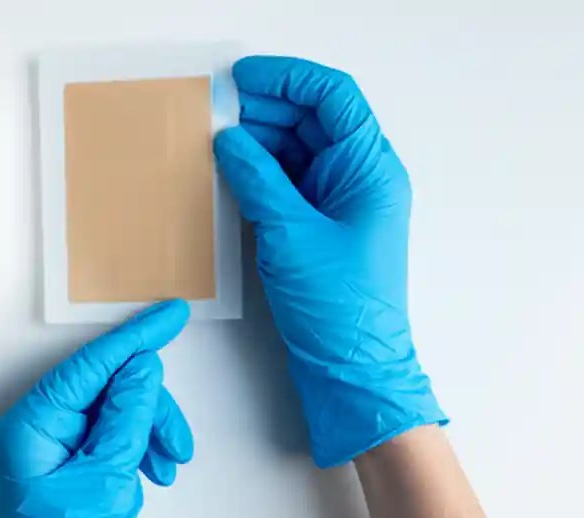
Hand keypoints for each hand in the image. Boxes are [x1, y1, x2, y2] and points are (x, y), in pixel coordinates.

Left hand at [0, 300, 193, 517]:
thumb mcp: (107, 480)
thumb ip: (126, 417)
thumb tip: (142, 369)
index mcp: (31, 426)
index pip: (90, 364)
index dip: (136, 339)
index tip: (172, 314)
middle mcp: (35, 430)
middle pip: (105, 388)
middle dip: (149, 408)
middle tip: (177, 443)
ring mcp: (49, 450)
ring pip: (113, 413)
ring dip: (148, 432)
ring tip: (167, 468)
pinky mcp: (65, 469)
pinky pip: (108, 439)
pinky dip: (136, 450)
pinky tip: (153, 474)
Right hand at [214, 56, 446, 466]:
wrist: (352, 372)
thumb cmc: (340, 309)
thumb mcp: (291, 235)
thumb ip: (259, 180)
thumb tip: (230, 140)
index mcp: (370, 170)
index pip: (334, 98)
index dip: (288, 78)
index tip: (242, 78)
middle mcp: (359, 181)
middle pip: (314, 121)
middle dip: (266, 109)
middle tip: (215, 109)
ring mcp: (339, 206)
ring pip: (297, 153)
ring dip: (258, 142)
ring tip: (213, 140)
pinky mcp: (318, 232)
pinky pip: (287, 186)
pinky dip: (258, 175)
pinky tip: (226, 175)